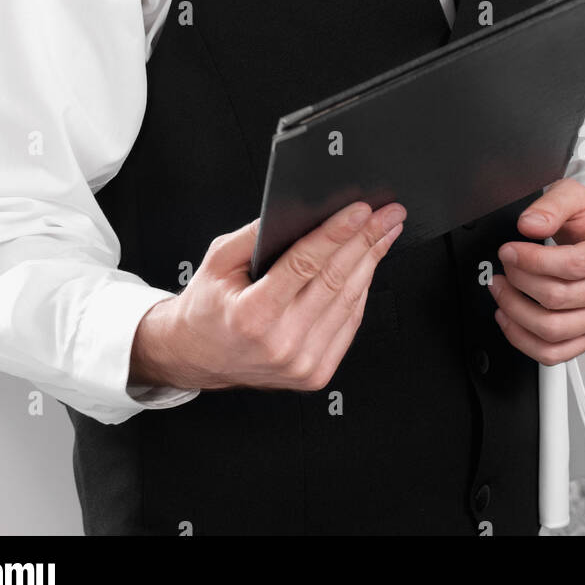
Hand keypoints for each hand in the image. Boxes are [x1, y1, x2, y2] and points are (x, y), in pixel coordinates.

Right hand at [129, 200, 404, 391]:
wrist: (197, 356)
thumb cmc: (208, 307)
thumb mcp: (218, 260)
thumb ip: (256, 235)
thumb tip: (302, 211)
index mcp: (252, 315)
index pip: (304, 265)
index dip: (336, 234)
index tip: (361, 210)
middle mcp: (280, 344)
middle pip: (335, 280)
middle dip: (367, 240)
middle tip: (388, 213)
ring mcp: (301, 363)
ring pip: (349, 301)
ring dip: (371, 262)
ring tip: (385, 233)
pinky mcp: (315, 374)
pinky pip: (348, 324)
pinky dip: (362, 291)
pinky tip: (368, 266)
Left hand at [489, 178, 584, 365]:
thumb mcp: (574, 197)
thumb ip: (551, 206)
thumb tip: (529, 225)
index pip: (571, 265)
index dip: (532, 260)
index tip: (509, 250)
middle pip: (557, 298)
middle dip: (518, 281)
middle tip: (503, 266)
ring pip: (552, 330)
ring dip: (515, 311)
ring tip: (500, 290)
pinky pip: (554, 353)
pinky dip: (523, 339)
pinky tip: (509, 318)